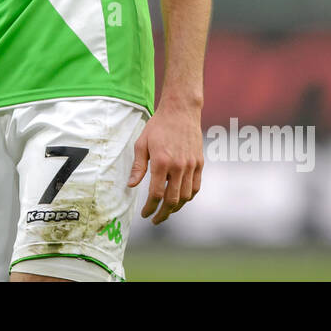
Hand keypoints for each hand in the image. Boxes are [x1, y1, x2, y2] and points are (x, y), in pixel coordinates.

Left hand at [128, 99, 203, 223]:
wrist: (181, 111)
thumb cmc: (158, 126)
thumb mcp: (141, 143)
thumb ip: (138, 167)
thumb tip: (131, 186)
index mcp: (161, 162)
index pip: (156, 194)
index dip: (150, 208)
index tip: (144, 214)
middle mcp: (179, 166)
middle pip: (172, 200)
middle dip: (163, 214)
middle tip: (155, 219)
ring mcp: (191, 165)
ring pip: (186, 196)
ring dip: (176, 208)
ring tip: (166, 212)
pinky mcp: (200, 163)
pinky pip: (196, 187)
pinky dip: (188, 197)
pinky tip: (180, 199)